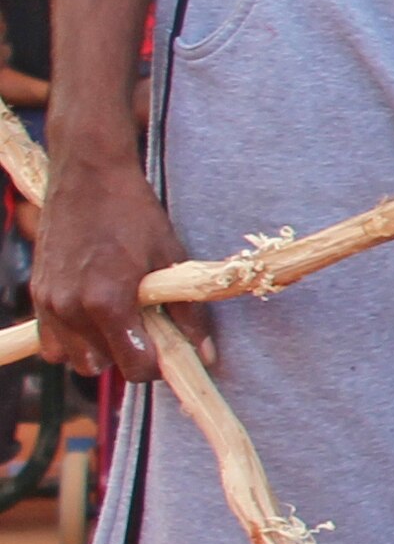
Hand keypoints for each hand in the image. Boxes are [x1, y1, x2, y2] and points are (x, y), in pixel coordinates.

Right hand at [32, 150, 186, 387]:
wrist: (89, 176)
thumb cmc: (134, 214)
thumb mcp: (171, 260)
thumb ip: (189, 314)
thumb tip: (206, 356)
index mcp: (106, 302)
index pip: (132, 367)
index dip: (156, 365)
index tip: (167, 351)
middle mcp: (71, 308)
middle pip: (100, 366)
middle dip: (126, 356)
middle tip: (145, 330)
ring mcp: (49, 302)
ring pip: (72, 358)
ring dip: (97, 349)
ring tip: (119, 322)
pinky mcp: (37, 294)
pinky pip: (51, 340)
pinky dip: (71, 338)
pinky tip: (93, 315)